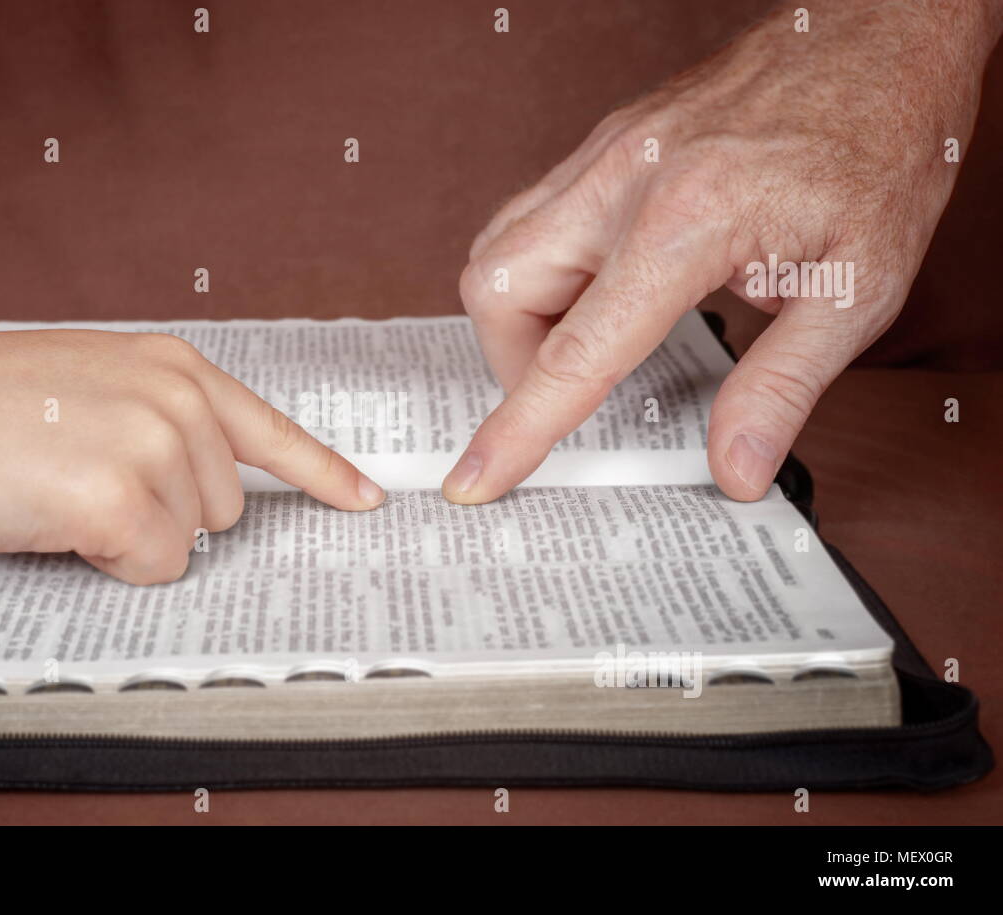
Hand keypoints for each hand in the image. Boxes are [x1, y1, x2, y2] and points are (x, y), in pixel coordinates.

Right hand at [0, 331, 383, 614]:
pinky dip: (112, 562)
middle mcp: (176, 397)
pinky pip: (156, 566)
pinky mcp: (121, 496)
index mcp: (172, 365)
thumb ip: (160, 414)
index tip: (365, 500)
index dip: (322, 473)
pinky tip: (60, 520)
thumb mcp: (90, 380)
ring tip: (64, 492)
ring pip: (191, 540)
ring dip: (135, 537)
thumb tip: (204, 484)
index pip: (270, 429)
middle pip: (227, 505)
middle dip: (167, 512)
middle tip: (87, 481)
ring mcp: (152, 443)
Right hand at [446, 0, 1002, 503]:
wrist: (883, 34)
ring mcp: (606, 152)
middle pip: (493, 290)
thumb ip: (783, 386)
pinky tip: (605, 286)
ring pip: (498, 247)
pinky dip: (544, 268)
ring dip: (520, 315)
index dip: (517, 428)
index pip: (573, 353)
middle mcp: (624, 179)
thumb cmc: (882, 142)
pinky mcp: (607, 140)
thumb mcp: (858, 287)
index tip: (475, 477)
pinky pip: (532, 213)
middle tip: (574, 396)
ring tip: (588, 344)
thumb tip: (736, 465)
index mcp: (686, 222)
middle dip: (512, 363)